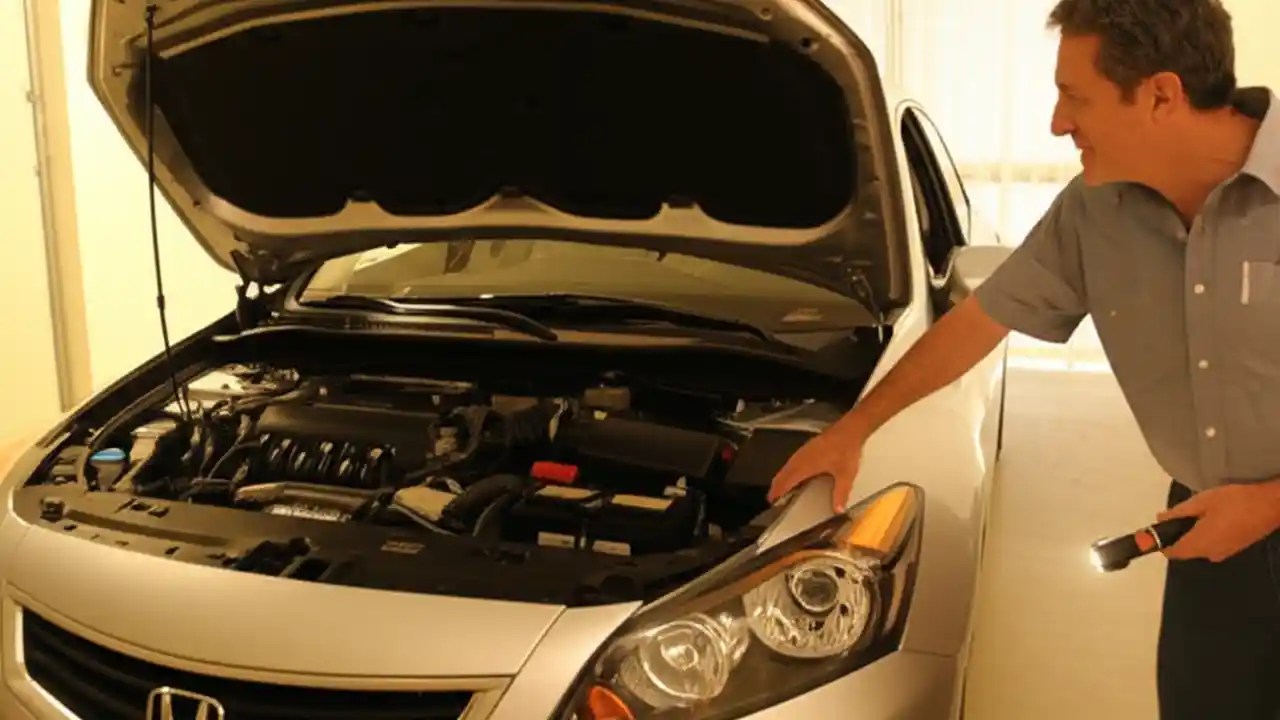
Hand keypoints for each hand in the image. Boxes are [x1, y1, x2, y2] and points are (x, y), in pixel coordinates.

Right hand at [767, 428, 864, 511]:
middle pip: (782, 473)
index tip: (772, 499)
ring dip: (781, 477)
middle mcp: (801, 458)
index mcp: (806, 466)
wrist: (849, 430)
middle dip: (776, 485)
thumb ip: (841, 493)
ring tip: (780, 486)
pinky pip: (792, 460)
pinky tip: (794, 471)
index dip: (777, 491)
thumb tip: (838, 510)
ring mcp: (804, 450)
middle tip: (773, 496)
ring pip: (786, 465)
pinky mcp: (808, 446)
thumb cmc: (846, 450)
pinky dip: (788, 469)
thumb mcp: (845, 475)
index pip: (786, 481)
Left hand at [1158, 481, 1279, 561]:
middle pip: (1186, 550)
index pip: (1172, 552)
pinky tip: (1214, 517)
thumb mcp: (1202, 501)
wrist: (1272, 505)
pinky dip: (1207, 534)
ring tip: (1200, 512)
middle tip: (1181, 514)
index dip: (1162, 542)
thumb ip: (1178, 513)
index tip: (1161, 528)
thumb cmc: (1235, 501)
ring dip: (1194, 533)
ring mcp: (1225, 552)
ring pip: (1200, 547)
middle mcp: (1210, 554)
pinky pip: (1213, 544)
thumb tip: (1160, 519)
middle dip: (1179, 534)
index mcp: (1199, 544)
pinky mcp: (1236, 548)